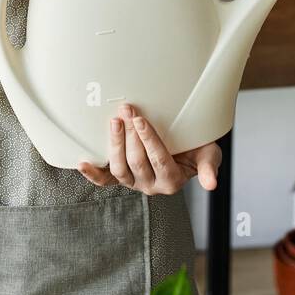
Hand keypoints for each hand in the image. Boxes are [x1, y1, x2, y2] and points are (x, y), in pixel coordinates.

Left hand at [78, 103, 221, 194]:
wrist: (184, 147)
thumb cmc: (195, 147)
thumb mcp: (208, 154)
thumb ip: (208, 166)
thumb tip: (211, 184)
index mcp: (172, 180)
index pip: (159, 160)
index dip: (149, 140)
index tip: (141, 119)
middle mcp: (151, 185)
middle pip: (137, 162)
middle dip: (130, 135)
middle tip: (126, 110)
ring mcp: (133, 181)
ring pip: (120, 169)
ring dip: (115, 145)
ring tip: (114, 122)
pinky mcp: (120, 177)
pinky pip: (104, 180)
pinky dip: (93, 173)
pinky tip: (83, 162)